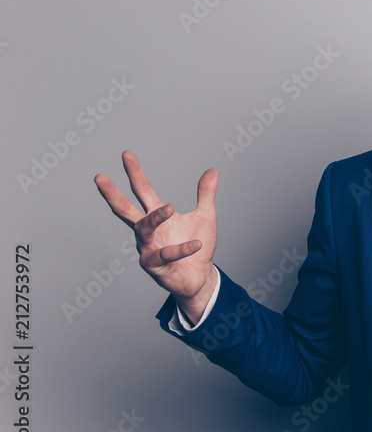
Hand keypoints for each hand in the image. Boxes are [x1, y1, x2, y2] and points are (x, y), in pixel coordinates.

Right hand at [94, 151, 218, 322]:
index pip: (142, 190)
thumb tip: (212, 170)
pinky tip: (195, 244)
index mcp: (156, 215)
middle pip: (125, 209)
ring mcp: (148, 248)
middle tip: (99, 177)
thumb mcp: (205, 216)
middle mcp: (147, 231)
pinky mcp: (155, 266)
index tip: (126, 154)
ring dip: (156, 218)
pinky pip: (166, 254)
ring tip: (170, 207)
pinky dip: (182, 248)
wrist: (200, 276)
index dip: (134, 173)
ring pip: (145, 229)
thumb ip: (206, 194)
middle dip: (112, 194)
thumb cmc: (197, 245)